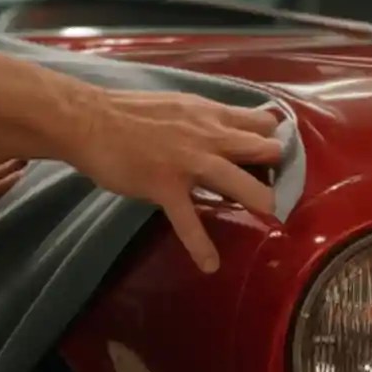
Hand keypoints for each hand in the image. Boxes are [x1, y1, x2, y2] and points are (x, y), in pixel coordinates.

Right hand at [70, 91, 282, 273]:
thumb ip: (204, 119)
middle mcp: (208, 135)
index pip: (261, 121)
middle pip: (263, 148)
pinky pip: (189, 221)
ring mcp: (189, 162)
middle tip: (283, 187)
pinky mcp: (166, 186)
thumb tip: (223, 130)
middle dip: (279, 169)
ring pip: (240, 182)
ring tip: (272, 217)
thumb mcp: (177, 105)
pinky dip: (202, 247)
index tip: (278, 156)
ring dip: (262, 201)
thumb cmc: (128, 113)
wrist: (89, 120)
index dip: (275, 139)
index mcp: (210, 114)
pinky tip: (209, 265)